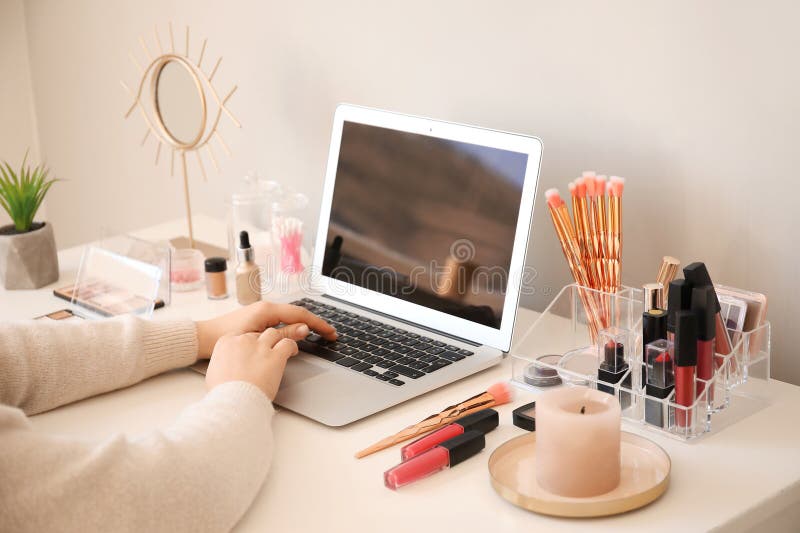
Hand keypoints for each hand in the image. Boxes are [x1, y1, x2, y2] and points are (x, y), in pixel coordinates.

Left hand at [195, 301, 336, 358]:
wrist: (203, 339)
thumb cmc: (224, 336)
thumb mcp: (257, 337)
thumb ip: (281, 333)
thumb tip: (304, 329)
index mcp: (267, 309)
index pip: (300, 314)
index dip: (318, 324)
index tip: (330, 333)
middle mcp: (266, 308)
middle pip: (298, 314)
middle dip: (315, 324)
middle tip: (330, 335)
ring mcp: (261, 314)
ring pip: (290, 318)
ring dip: (305, 326)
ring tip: (319, 335)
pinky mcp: (257, 322)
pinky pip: (281, 322)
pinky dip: (293, 328)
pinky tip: (297, 336)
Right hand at [205, 323, 310, 399]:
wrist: (233, 401)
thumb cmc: (223, 392)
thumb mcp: (215, 373)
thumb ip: (223, 363)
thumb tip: (227, 368)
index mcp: (226, 342)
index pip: (241, 334)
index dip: (249, 343)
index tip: (252, 350)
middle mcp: (243, 341)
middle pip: (257, 334)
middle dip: (262, 343)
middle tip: (266, 353)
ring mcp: (260, 347)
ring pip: (273, 334)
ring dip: (277, 341)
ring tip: (281, 348)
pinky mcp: (275, 356)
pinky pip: (287, 343)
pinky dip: (291, 347)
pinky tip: (291, 352)